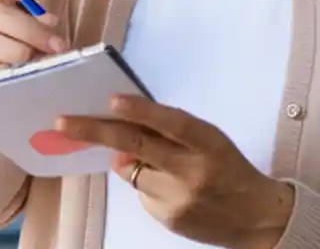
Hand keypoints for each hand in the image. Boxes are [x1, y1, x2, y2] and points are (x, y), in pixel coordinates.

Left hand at [56, 95, 294, 248]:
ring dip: (135, 163)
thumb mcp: (210, 141)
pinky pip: (142, 194)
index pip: (172, 123)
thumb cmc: (228, 167)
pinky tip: (175, 191)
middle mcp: (193, 170)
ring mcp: (178, 198)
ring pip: (133, 171)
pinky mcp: (168, 218)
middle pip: (137, 146)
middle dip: (95, 132)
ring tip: (169, 170)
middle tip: (62, 122)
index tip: (111, 100)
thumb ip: (170, 133)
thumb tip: (123, 134)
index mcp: (209, 143)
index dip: (142, 111)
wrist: (257, 218)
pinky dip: (148, 186)